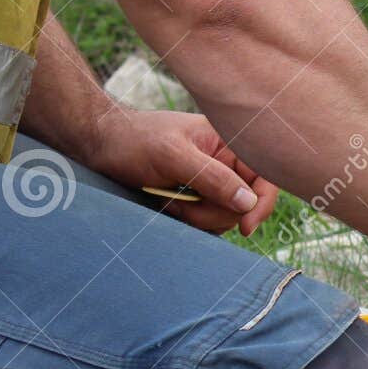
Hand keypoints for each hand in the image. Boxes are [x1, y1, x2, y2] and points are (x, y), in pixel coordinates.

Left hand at [89, 108, 278, 235]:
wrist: (101, 146)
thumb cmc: (133, 141)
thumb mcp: (172, 156)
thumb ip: (213, 178)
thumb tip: (249, 203)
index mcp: (230, 141)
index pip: (266, 177)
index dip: (261, 204)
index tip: (244, 227)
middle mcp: (227, 160)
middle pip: (245, 204)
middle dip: (214, 212)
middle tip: (181, 203)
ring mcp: (214, 179)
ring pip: (226, 216)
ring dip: (198, 217)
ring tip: (169, 199)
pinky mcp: (200, 195)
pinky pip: (210, 219)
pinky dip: (191, 220)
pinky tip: (170, 204)